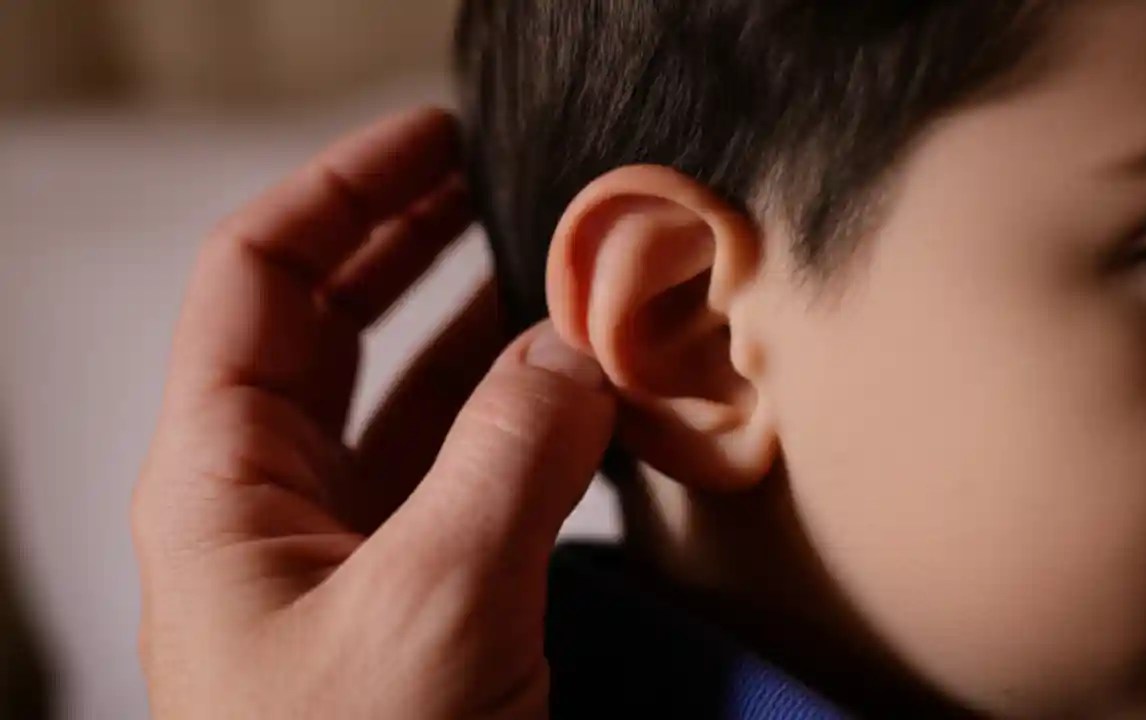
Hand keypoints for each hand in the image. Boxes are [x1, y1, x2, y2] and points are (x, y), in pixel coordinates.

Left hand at [132, 109, 616, 718]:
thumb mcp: (434, 606)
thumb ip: (514, 456)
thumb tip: (576, 347)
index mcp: (223, 480)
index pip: (260, 279)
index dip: (344, 190)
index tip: (435, 138)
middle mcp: (274, 500)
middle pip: (332, 320)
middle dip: (415, 238)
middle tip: (503, 177)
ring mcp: (346, 547)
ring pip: (406, 392)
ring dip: (479, 322)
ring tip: (554, 265)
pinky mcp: (413, 592)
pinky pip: (462, 467)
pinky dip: (520, 414)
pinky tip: (574, 385)